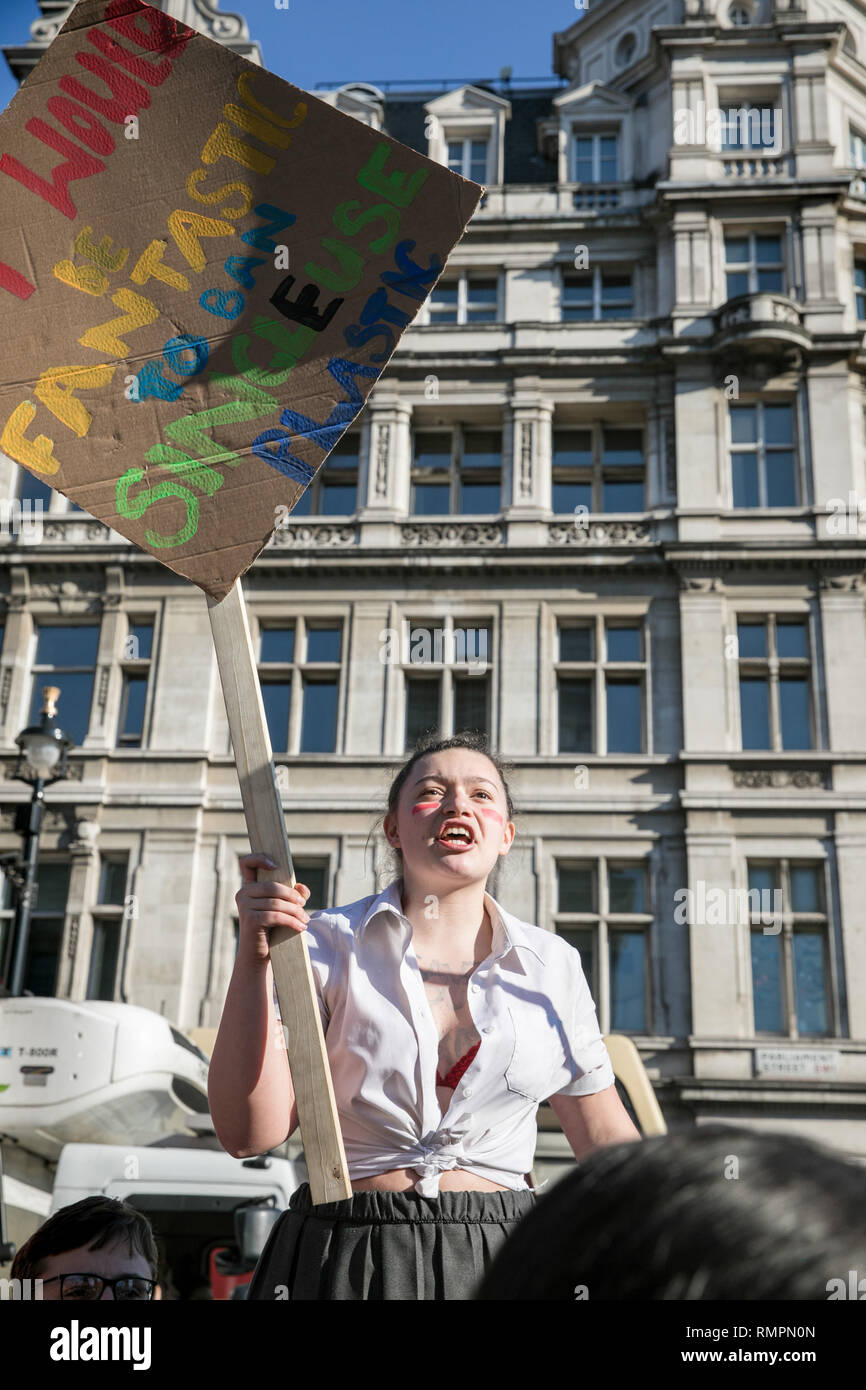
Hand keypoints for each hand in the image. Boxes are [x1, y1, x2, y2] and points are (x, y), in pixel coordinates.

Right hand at [235, 852, 310, 966]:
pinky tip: (301, 928)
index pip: (246, 863)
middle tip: (303, 905)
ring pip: (277, 903)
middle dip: (292, 896)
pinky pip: (276, 916)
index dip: (259, 858)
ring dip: (296, 911)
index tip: (276, 866)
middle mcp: (243, 893)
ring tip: (305, 920)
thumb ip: (294, 894)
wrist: (258, 954)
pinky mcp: (250, 920)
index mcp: (249, 886)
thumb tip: (302, 888)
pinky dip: (292, 921)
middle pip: (272, 886)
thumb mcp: (283, 908)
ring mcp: (244, 906)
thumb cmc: (271, 928)